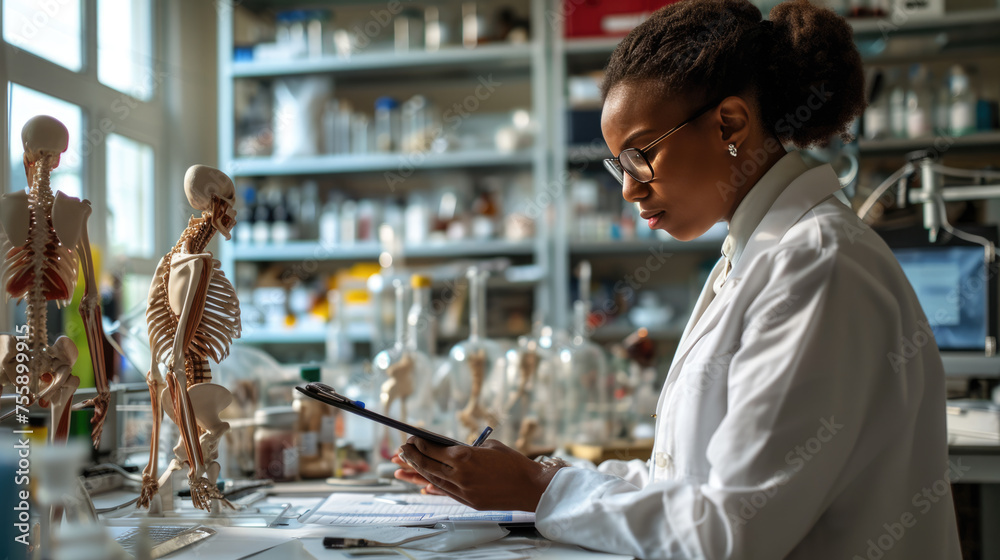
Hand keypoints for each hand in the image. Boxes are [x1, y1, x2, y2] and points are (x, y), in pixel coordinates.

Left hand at [397, 436, 563, 511]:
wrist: (531, 487)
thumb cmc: (513, 462)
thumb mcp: (489, 446)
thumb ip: (468, 448)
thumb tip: (452, 449)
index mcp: (465, 456)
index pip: (433, 449)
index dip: (419, 444)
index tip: (411, 439)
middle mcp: (460, 474)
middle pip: (428, 465)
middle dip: (413, 457)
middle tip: (401, 451)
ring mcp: (463, 490)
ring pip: (433, 480)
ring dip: (418, 473)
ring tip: (404, 467)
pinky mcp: (469, 502)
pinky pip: (445, 492)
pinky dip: (433, 486)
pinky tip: (422, 484)